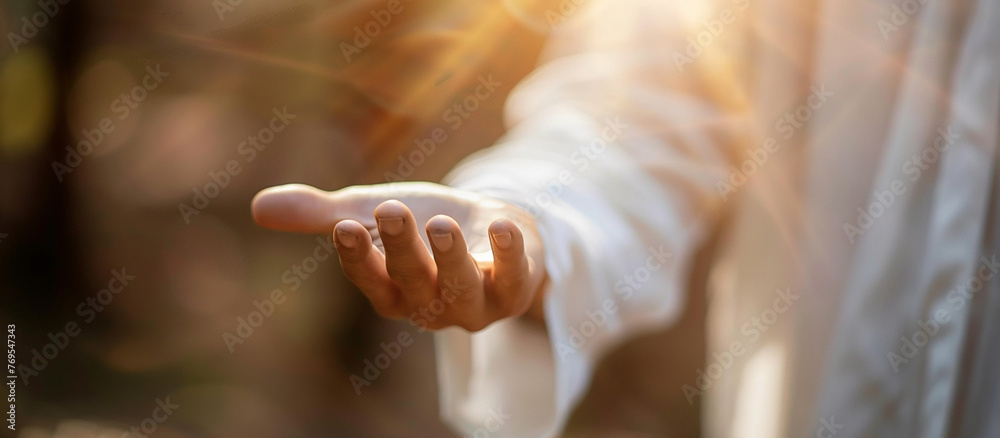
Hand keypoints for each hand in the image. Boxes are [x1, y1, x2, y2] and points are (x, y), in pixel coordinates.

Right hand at [251, 182, 546, 330]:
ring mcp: (475, 303)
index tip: (345, 226)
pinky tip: (501, 226)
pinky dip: (510, 256)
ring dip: (451, 260)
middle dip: (402, 249)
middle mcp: (431, 306)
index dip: (357, 259)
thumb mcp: (373, 213)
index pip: (370, 281)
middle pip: (414, 283)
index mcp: (392, 292)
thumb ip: (321, 214)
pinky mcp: (514, 289)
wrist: (492, 227)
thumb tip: (258, 207)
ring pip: (461, 291)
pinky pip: (515, 281)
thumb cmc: (425, 227)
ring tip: (442, 224)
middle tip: (391, 210)